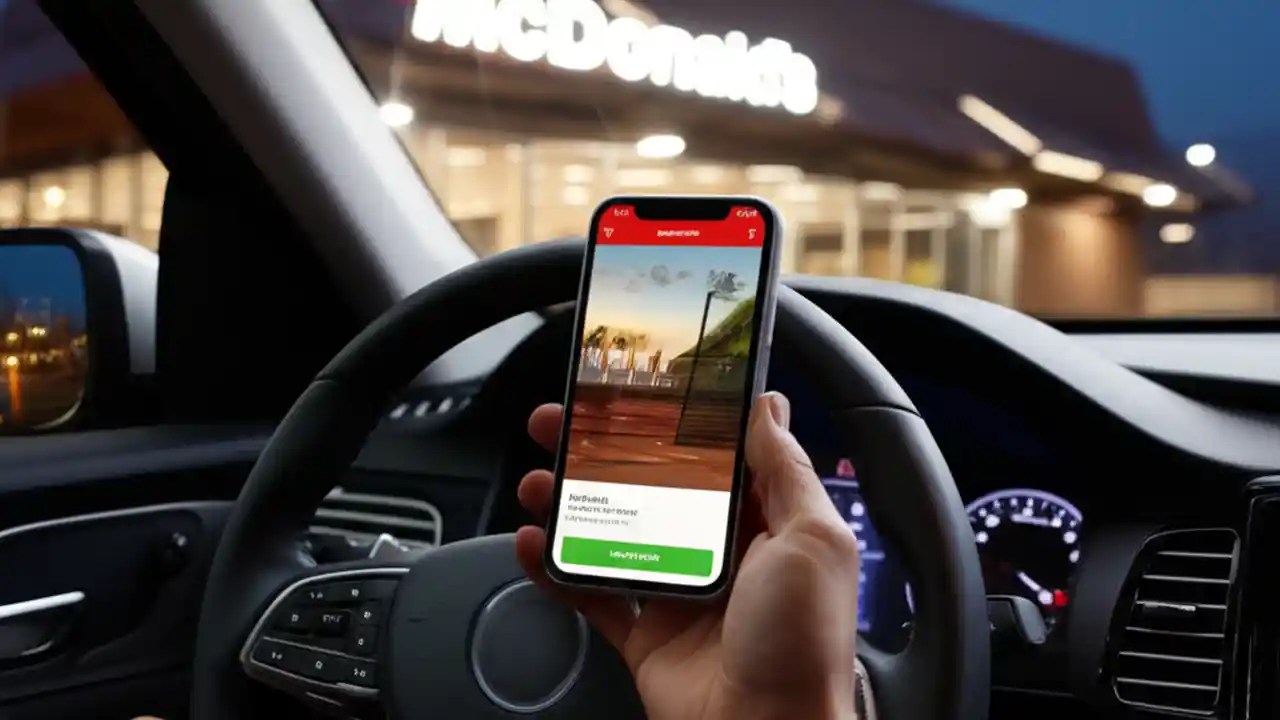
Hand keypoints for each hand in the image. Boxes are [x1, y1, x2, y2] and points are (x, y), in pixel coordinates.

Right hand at [514, 392, 860, 719]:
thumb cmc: (802, 643)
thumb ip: (787, 470)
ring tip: (538, 481)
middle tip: (562, 422)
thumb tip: (767, 406)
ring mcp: (678, 593)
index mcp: (766, 524)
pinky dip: (558, 570)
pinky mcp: (645, 635)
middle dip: (604, 452)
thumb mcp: (812, 540)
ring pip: (614, 532)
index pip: (715, 455)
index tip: (636, 389)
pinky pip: (593, 593)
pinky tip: (534, 544)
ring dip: (572, 503)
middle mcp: (721, 553)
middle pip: (652, 486)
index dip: (675, 419)